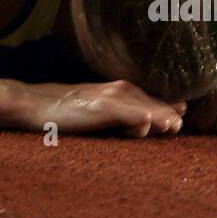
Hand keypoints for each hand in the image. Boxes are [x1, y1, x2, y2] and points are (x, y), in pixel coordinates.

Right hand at [24, 80, 184, 136]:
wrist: (36, 105)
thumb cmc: (68, 113)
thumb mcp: (100, 115)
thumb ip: (123, 119)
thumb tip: (147, 126)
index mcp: (123, 92)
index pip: (153, 102)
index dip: (168, 110)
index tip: (180, 117)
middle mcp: (120, 90)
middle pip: (152, 105)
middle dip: (166, 116)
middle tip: (177, 126)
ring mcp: (109, 98)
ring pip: (141, 108)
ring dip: (157, 117)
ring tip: (172, 126)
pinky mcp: (98, 108)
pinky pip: (121, 113)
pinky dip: (134, 117)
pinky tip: (146, 121)